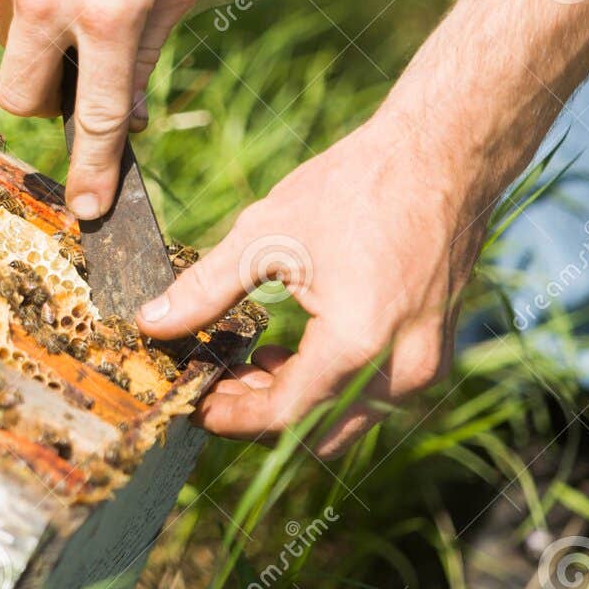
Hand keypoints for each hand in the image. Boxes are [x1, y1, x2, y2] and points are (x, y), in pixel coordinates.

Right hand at [0, 0, 208, 219]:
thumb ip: (149, 46)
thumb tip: (125, 110)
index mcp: (110, 15)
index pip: (96, 119)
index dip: (93, 172)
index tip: (88, 212)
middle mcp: (48, 1)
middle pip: (19, 97)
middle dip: (41, 102)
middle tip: (70, 76)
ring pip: (6, 38)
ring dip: (35, 32)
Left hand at [135, 114, 485, 455]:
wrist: (439, 155)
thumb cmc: (355, 188)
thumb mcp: (265, 237)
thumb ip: (205, 290)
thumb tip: (150, 323)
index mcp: (357, 344)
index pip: (282, 416)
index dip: (229, 417)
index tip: (192, 402)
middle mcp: (401, 369)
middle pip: (315, 433)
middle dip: (258, 416)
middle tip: (213, 383)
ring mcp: (426, 365)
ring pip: (345, 419)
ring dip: (292, 402)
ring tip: (245, 362)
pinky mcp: (434, 352)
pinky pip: (371, 395)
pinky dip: (325, 387)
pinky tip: (289, 351)